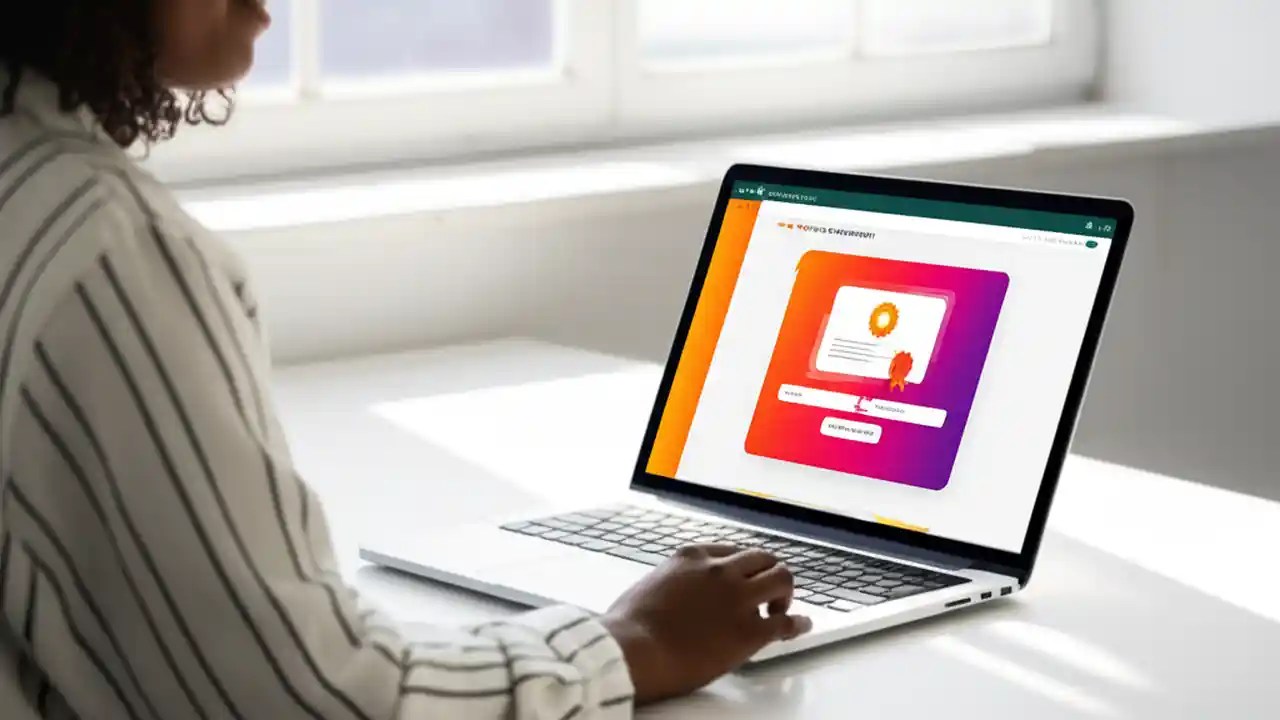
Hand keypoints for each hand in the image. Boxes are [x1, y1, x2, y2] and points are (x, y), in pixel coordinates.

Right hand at [601, 544, 811, 703]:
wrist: (633, 649)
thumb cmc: (628, 626)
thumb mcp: (650, 586)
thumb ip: (672, 584)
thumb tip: (674, 598)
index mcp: (692, 557)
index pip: (730, 551)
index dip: (742, 566)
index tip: (744, 576)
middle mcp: (720, 570)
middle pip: (762, 558)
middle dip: (768, 574)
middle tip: (767, 594)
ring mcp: (738, 598)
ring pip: (781, 578)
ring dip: (783, 593)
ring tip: (779, 609)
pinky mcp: (749, 630)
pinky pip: (786, 622)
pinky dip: (797, 623)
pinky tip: (801, 626)